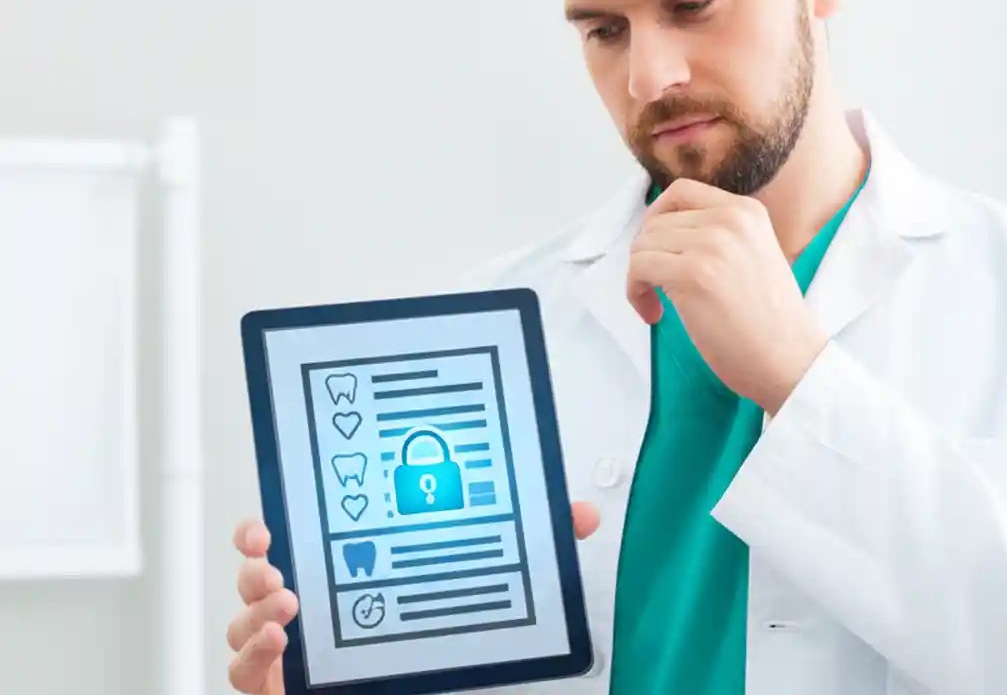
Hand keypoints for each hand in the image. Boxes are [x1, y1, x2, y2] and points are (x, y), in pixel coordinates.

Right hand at [224, 504, 599, 693]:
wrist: (451, 693)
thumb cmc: (452, 647)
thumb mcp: (491, 592)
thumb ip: (533, 552)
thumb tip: (579, 515)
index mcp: (349, 574)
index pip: (294, 540)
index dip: (267, 528)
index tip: (271, 520)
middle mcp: (316, 610)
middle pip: (257, 577)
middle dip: (254, 566)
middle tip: (274, 559)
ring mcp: (298, 655)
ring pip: (243, 627)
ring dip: (253, 614)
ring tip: (288, 607)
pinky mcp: (287, 690)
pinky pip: (246, 678)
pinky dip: (252, 661)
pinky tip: (281, 648)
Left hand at [627, 179, 827, 413]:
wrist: (790, 359)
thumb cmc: (770, 322)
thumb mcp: (752, 256)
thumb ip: (718, 237)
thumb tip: (662, 233)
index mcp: (746, 211)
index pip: (680, 192)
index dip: (656, 219)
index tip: (655, 249)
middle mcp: (730, 219)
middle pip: (656, 221)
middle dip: (645, 255)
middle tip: (654, 288)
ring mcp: (712, 245)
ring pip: (643, 244)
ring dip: (639, 276)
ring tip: (656, 304)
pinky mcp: (694, 274)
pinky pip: (640, 268)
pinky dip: (636, 291)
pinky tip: (653, 314)